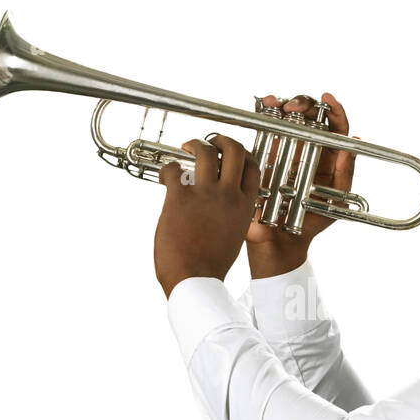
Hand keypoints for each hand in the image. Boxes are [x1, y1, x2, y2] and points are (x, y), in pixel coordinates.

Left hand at [153, 134, 260, 298]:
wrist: (195, 279)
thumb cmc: (211, 263)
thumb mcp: (233, 234)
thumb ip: (231, 213)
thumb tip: (218, 200)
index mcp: (245, 206)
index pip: (253, 168)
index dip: (243, 154)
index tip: (232, 152)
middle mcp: (229, 196)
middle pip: (235, 150)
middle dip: (222, 140)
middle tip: (211, 142)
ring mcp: (205, 195)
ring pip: (206, 151)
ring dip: (195, 144)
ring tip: (187, 147)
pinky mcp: (179, 198)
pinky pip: (174, 169)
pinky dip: (169, 168)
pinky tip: (166, 175)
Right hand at [246, 92, 356, 277]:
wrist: (279, 239)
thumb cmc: (309, 223)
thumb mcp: (335, 203)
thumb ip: (344, 174)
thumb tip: (353, 142)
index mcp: (328, 158)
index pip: (335, 127)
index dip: (334, 110)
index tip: (327, 100)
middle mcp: (308, 150)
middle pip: (309, 116)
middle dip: (304, 104)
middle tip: (294, 107)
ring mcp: (286, 150)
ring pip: (286, 118)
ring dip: (282, 104)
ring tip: (277, 104)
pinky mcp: (265, 155)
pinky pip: (265, 130)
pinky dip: (264, 115)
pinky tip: (264, 108)